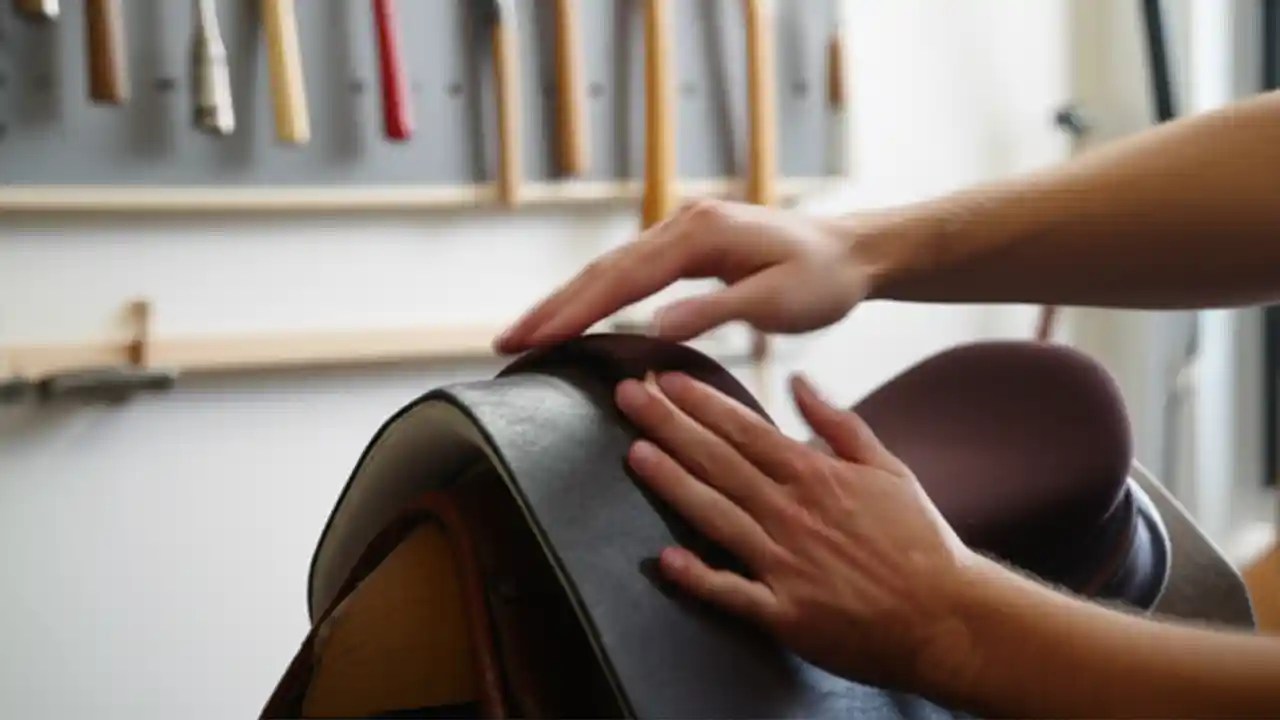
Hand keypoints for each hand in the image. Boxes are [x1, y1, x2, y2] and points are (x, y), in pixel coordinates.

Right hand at [495, 200, 884, 353]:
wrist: (852, 251)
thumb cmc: (822, 280)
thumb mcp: (778, 301)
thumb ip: (716, 312)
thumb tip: (654, 330)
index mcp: (698, 234)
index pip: (621, 279)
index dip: (572, 311)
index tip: (532, 339)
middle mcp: (681, 223)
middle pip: (602, 269)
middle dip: (552, 307)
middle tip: (506, 342)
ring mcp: (681, 230)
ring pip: (610, 268)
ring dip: (566, 301)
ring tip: (524, 333)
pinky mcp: (686, 244)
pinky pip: (629, 271)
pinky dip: (595, 295)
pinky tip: (574, 315)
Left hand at [613, 372, 981, 694]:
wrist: (948, 617)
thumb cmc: (920, 540)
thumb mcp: (889, 469)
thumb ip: (839, 424)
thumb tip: (800, 380)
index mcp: (817, 477)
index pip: (747, 430)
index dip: (701, 402)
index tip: (664, 378)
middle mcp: (794, 513)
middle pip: (720, 462)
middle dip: (670, 425)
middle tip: (627, 396)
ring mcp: (787, 563)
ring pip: (717, 515)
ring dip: (672, 483)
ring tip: (633, 455)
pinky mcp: (786, 612)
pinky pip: (734, 593)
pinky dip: (700, 578)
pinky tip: (665, 560)